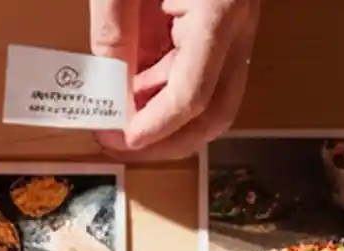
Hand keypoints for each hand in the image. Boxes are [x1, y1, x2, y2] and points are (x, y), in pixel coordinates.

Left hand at [90, 0, 259, 159]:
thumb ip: (112, 27)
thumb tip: (105, 83)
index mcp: (220, 10)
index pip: (194, 93)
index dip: (156, 126)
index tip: (124, 139)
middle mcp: (237, 29)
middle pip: (214, 114)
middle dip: (166, 141)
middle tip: (120, 145)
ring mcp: (235, 34)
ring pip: (209, 102)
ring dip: (164, 121)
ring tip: (119, 121)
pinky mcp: (222, 34)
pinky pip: (201, 80)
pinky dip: (165, 96)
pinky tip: (134, 95)